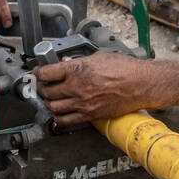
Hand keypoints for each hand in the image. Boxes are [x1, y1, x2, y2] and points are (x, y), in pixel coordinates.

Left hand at [33, 51, 149, 125]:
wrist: (140, 84)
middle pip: (47, 92)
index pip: (46, 73)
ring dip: (49, 103)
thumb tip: (66, 63)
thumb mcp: (98, 57)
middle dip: (42, 89)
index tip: (37, 74)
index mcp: (77, 69)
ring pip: (53, 107)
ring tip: (51, 99)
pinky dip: (58, 118)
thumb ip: (79, 61)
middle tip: (44, 87)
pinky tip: (59, 113)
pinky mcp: (89, 115)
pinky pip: (65, 121)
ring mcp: (82, 103)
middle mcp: (76, 87)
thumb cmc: (124, 68)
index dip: (38, 73)